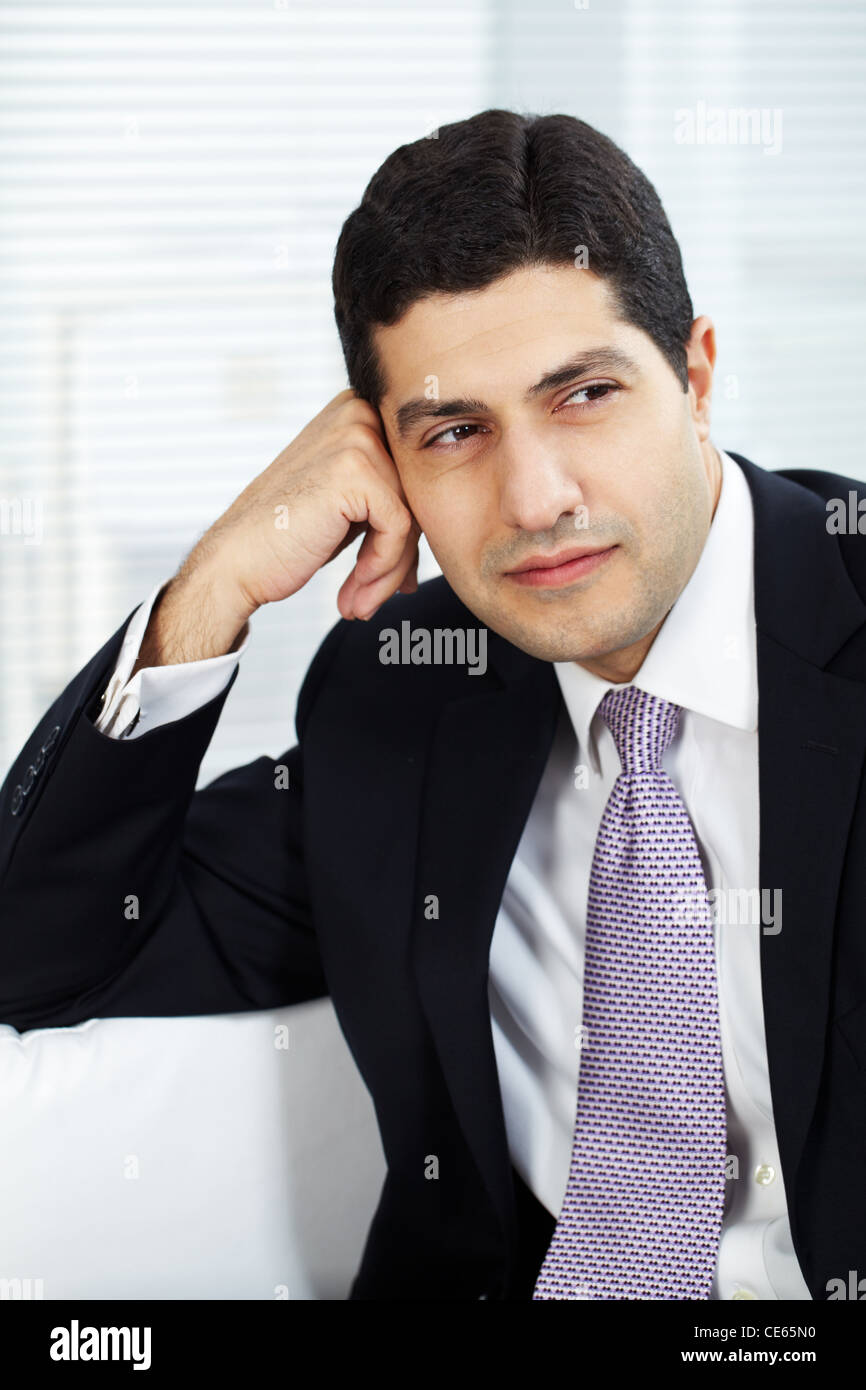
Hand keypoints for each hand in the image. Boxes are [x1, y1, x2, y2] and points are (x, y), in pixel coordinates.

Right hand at [197, 387, 419, 622]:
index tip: (392, 578)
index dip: (409, 532)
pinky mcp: (356, 471)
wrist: (234, 562)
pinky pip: (400, 530)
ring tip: (363, 601)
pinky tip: (355, 593)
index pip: (414, 474)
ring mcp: (356, 437)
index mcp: (358, 411)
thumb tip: (442, 522)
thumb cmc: (286, 538)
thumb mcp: (347, 505)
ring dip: (392, 570)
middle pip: (418, 493)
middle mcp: (358, 412)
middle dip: (403, 555)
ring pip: (413, 515)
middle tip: (376, 595)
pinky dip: (382, 567)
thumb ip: (390, 497)